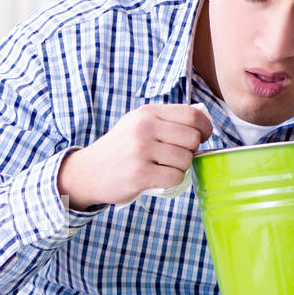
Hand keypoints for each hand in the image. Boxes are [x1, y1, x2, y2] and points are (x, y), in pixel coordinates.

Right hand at [58, 103, 213, 209]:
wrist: (88, 172)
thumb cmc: (120, 149)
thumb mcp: (137, 124)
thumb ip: (165, 121)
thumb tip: (200, 124)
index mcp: (147, 113)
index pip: (192, 116)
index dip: (205, 128)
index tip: (202, 137)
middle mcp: (144, 128)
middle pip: (192, 139)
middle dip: (191, 150)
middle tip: (178, 156)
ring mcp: (141, 151)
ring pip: (185, 159)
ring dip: (181, 167)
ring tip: (165, 167)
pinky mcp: (140, 174)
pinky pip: (176, 177)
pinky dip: (173, 181)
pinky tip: (159, 178)